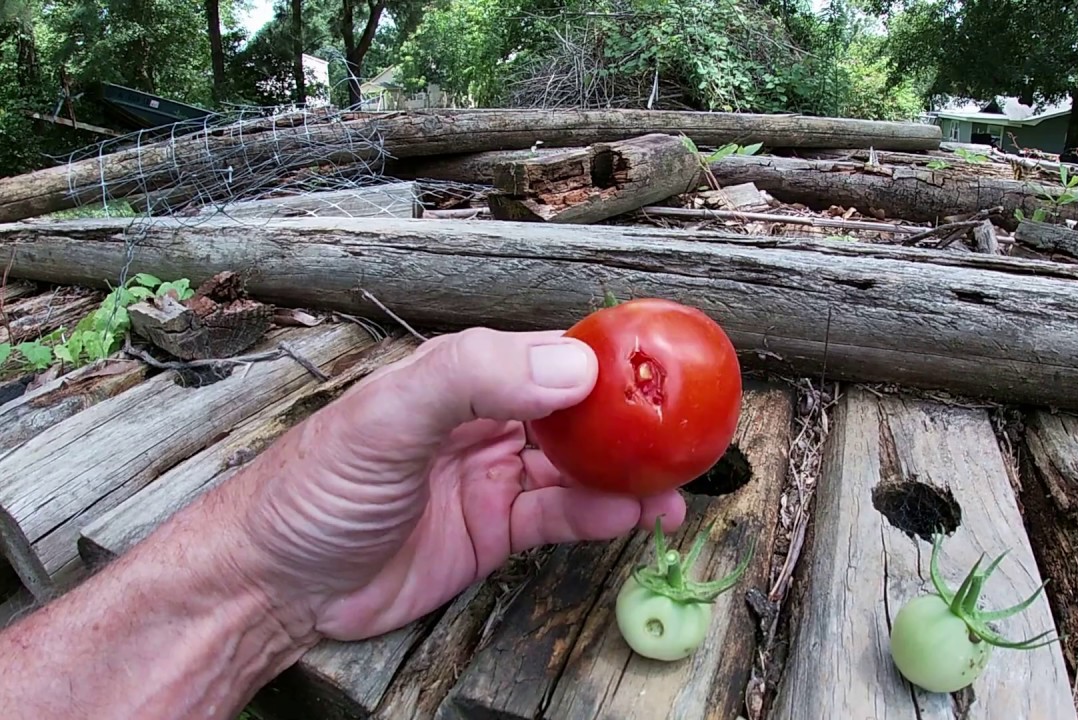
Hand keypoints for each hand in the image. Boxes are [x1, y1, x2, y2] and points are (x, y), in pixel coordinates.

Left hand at [226, 327, 686, 642]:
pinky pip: (558, 518)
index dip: (603, 359)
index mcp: (458, 378)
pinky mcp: (493, 532)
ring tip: (671, 488)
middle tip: (682, 432)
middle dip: (628, 423)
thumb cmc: (311, 488)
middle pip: (574, 414)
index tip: (658, 365)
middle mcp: (481, 422)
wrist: (274, 585)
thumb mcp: (386, 416)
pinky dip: (597, 517)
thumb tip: (569, 367)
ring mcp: (489, 477)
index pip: (546, 355)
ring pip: (576, 469)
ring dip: (625, 478)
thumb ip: (471, 377)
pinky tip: (627, 518)